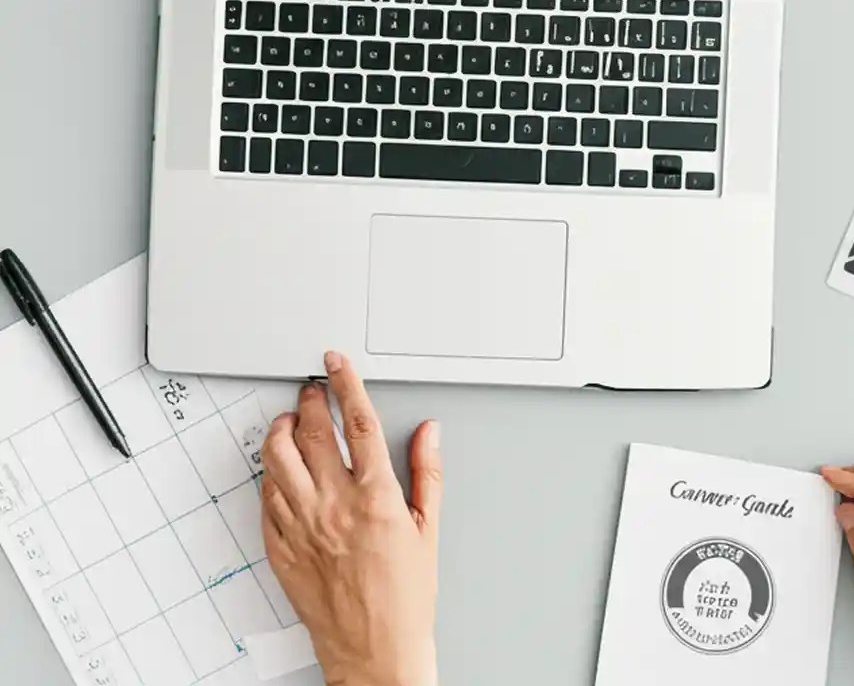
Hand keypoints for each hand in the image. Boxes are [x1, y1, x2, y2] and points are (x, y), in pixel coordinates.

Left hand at [261, 351, 441, 685]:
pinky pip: (265, 499)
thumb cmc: (405, 598)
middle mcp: (334, 506)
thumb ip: (427, 474)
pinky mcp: (281, 548)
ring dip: (279, 431)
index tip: (337, 364)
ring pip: (276, 460)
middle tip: (313, 390)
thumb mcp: (428, 530)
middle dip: (309, 401)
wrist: (375, 650)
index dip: (346, 385)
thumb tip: (428, 433)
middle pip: (311, 433)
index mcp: (376, 497)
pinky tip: (278, 469)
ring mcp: (302, 527)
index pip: (357, 423)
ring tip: (288, 422)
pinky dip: (269, 474)